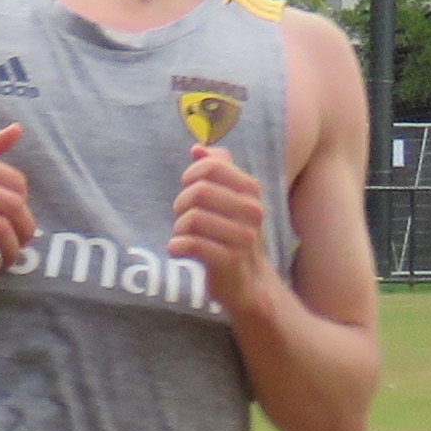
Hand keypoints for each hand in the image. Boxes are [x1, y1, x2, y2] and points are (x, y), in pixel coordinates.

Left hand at [169, 142, 271, 297]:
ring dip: (179, 228)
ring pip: (192, 218)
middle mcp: (252, 211)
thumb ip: (218, 170)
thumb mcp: (233, 199)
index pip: (212, 167)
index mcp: (251, 191)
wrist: (250, 282)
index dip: (190, 176)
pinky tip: (180, 250)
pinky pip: (191, 245)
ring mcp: (243, 237)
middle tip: (183, 217)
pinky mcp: (229, 261)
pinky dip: (177, 246)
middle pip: (198, 191)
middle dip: (182, 204)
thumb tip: (198, 148)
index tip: (188, 189)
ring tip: (184, 235)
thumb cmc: (234, 235)